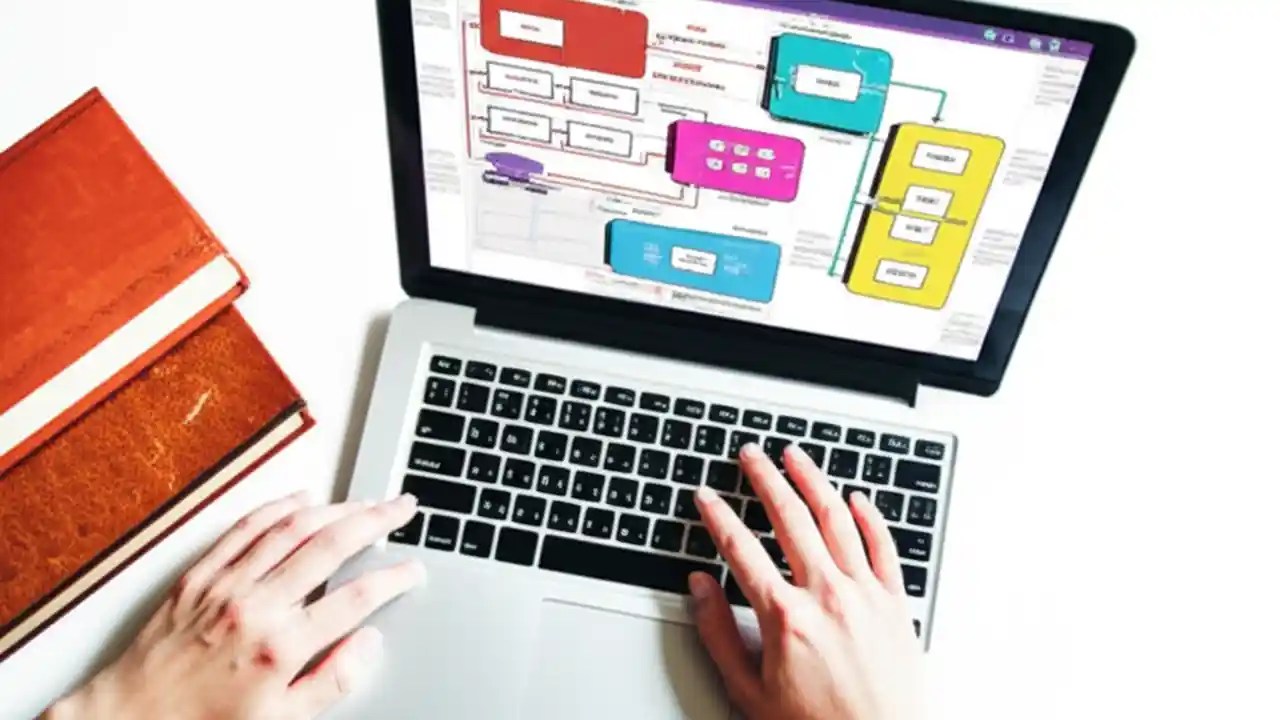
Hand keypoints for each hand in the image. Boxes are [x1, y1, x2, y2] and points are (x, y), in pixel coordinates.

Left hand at [46, 492, 423, 719]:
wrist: (131, 718)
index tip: (412, 569)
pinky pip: (245, 528)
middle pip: (331, 545)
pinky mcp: (199, 574)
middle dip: (376, 520)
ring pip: (292, 528)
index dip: (394, 578)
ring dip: (336, 507)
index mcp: (281, 647)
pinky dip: (278, 507)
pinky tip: (302, 500)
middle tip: (403, 507)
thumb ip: (332, 681)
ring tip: (365, 501)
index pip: (357, 598)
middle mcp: (256, 606)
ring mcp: (225, 584)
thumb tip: (367, 644)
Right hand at [689, 443, 925, 719]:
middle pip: (790, 517)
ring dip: (813, 480)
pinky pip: (884, 545)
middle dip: (764, 478)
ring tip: (795, 456)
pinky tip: (856, 497)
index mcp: (786, 617)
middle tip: (750, 455)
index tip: (705, 497)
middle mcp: (827, 596)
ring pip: (837, 518)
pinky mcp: (895, 602)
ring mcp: (865, 595)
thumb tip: (699, 588)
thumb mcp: (748, 690)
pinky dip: (869, 515)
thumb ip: (718, 633)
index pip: (740, 549)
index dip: (717, 516)